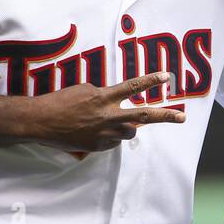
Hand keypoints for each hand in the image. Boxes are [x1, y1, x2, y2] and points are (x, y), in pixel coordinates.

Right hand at [29, 72, 185, 153]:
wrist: (41, 122)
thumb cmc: (61, 101)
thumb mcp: (85, 90)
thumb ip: (105, 95)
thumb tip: (117, 103)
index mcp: (104, 97)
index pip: (132, 87)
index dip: (150, 81)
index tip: (166, 76)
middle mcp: (107, 116)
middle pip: (143, 116)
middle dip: (165, 116)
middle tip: (182, 117)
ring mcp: (104, 133)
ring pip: (129, 132)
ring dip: (127, 127)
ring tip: (111, 121)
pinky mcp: (98, 146)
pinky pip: (113, 141)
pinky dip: (110, 135)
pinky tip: (95, 130)